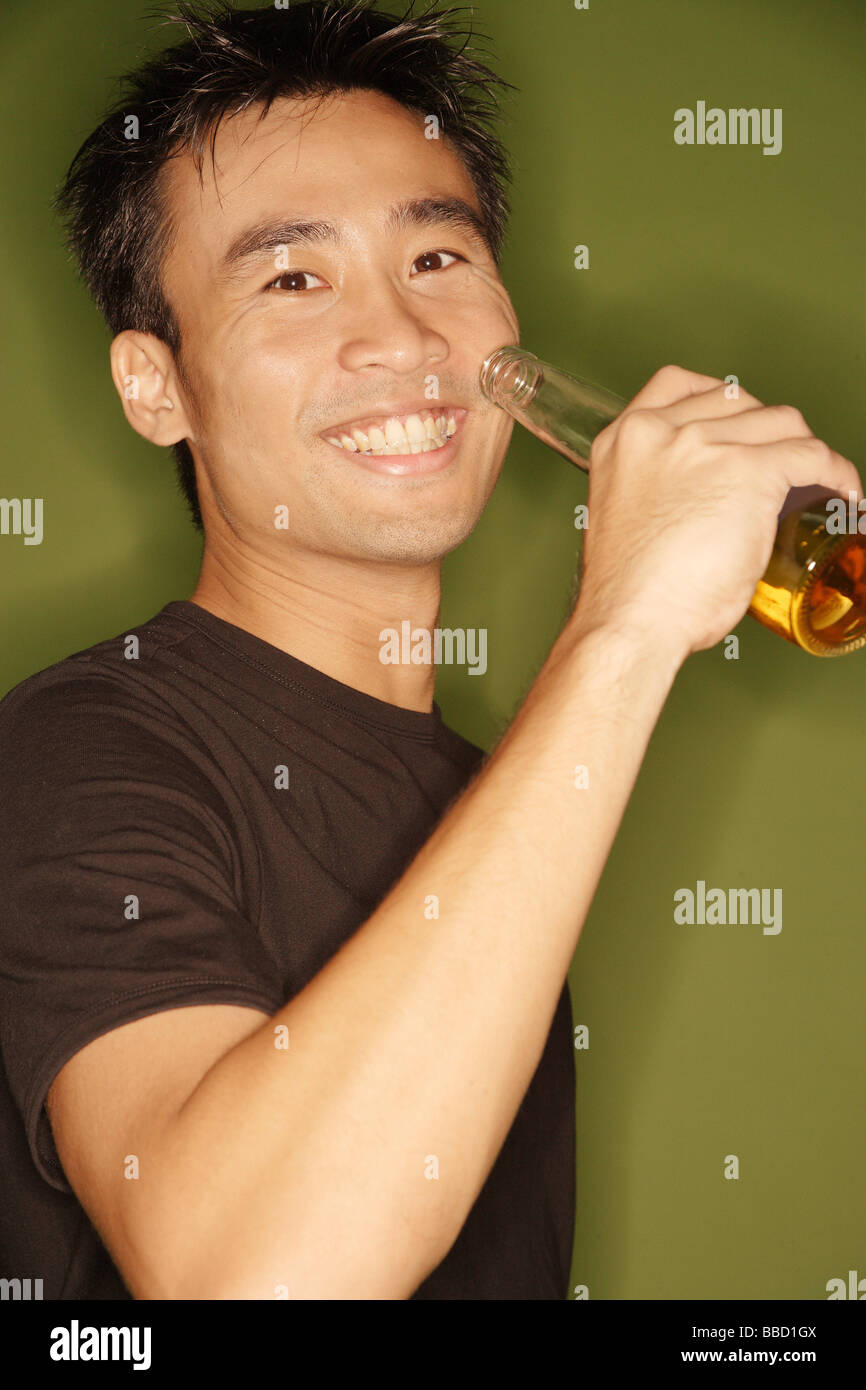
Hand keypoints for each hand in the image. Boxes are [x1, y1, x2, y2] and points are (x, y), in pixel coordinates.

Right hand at [574, 364, 862, 657]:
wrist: (631, 623)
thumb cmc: (628, 595)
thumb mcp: (621, 517)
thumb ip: (650, 491)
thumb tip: (691, 502)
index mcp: (623, 441)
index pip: (676, 384)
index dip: (718, 403)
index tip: (737, 427)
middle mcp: (659, 432)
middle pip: (736, 401)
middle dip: (765, 430)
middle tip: (781, 465)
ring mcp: (704, 447)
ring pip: (779, 422)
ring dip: (803, 449)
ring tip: (815, 480)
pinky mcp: (748, 471)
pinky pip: (810, 455)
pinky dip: (835, 471)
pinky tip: (841, 490)